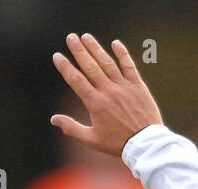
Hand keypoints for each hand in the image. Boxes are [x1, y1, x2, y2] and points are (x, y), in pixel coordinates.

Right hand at [51, 34, 162, 155]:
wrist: (144, 144)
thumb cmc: (116, 143)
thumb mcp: (91, 139)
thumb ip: (71, 128)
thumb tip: (53, 119)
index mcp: (95, 103)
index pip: (76, 80)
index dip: (65, 67)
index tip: (57, 56)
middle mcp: (108, 91)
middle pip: (90, 66)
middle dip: (79, 50)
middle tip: (71, 37)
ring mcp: (124, 87)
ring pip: (107, 63)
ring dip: (96, 48)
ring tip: (86, 37)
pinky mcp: (137, 86)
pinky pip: (129, 66)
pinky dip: (122, 53)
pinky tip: (115, 43)